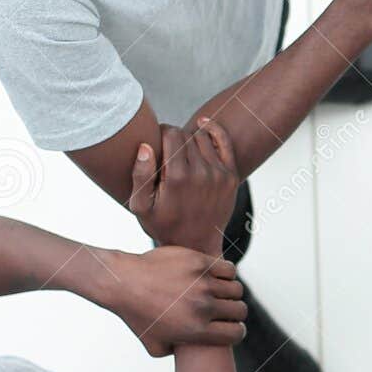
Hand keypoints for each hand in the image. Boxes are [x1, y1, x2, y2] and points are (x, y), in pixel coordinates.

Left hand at [108, 246, 246, 356]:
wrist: (123, 283)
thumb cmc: (137, 316)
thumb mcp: (156, 347)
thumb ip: (180, 353)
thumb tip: (196, 354)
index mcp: (197, 331)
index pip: (236, 333)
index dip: (236, 331)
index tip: (230, 326)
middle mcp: (203, 307)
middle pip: (240, 310)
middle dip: (235, 311)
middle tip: (224, 308)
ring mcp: (202, 283)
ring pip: (236, 288)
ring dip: (230, 292)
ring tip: (219, 291)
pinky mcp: (199, 263)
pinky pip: (228, 269)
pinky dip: (226, 273)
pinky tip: (215, 276)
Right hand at [128, 120, 239, 252]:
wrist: (195, 245)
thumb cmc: (163, 225)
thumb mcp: (141, 206)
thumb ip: (140, 175)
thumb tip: (145, 145)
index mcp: (177, 177)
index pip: (171, 134)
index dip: (161, 132)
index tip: (156, 140)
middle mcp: (201, 173)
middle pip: (186, 135)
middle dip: (174, 137)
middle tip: (167, 150)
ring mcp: (219, 174)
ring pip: (202, 137)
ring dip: (190, 138)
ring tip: (181, 151)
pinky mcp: (231, 177)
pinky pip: (224, 142)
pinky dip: (214, 130)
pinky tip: (203, 125)